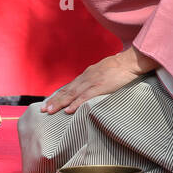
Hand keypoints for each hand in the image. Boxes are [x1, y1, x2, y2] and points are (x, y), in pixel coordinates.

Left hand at [41, 47, 157, 115]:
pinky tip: (68, 110)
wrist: (129, 62)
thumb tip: (91, 88)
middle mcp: (86, 78)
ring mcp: (92, 82)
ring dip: (60, 103)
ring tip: (50, 111)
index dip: (59, 95)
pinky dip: (76, 104)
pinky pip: (85, 97)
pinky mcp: (100, 87)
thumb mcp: (103, 71)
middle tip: (44, 109)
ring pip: (72, 94)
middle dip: (55, 100)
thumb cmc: (120, 67)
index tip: (50, 102)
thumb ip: (96, 79)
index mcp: (87, 75)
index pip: (69, 86)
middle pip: (67, 90)